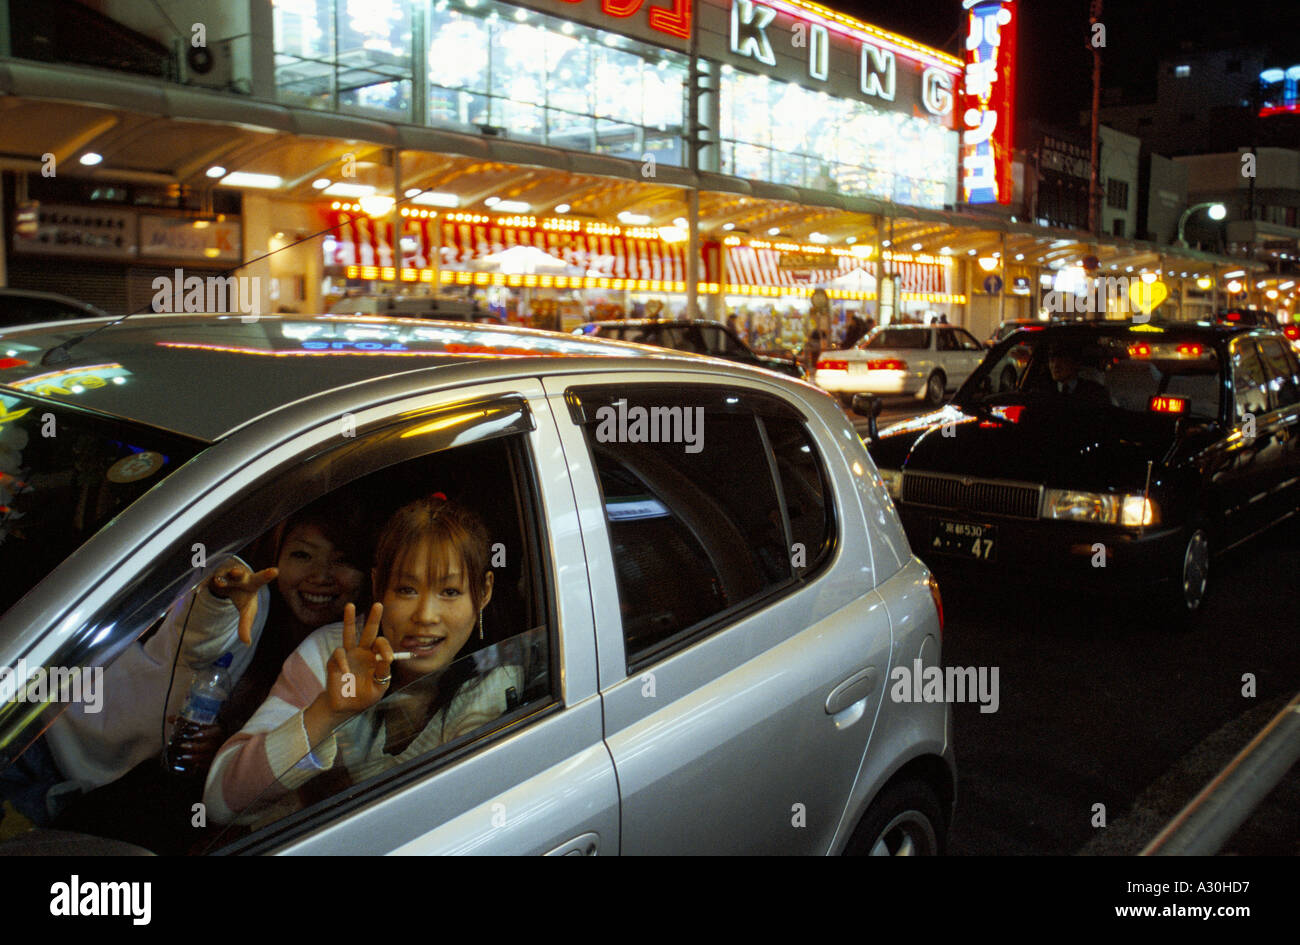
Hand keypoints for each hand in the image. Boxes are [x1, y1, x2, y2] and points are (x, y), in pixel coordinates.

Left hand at [166, 719, 225, 772]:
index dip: (206, 734)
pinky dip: (200, 765)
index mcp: (217, 730)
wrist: (217, 740)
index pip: (214, 732)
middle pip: (209, 745)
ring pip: (207, 756)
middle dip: (195, 747)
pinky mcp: (214, 760)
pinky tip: (193, 765)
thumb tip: (170, 718)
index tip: (195, 735)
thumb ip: (185, 721)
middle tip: (183, 746)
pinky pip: (208, 764)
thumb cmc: (207, 730)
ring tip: (183, 757)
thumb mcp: (200, 723)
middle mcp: (218, 741)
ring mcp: (217, 751)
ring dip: (195, 757)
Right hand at [207, 563, 277, 645]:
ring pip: (220, 575)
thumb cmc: (243, 596)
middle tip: (237, 572)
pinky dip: (202, 584)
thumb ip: (246, 625)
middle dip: (237, 573)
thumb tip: (247, 643)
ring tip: (218, 582)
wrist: (228, 582)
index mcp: (251, 582)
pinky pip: (205, 580)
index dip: (267, 575)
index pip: (261, 579)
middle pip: (238, 573)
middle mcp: (237, 575)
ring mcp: (223, 573)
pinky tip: (198, 589)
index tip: (275, 571)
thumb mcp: (246, 610)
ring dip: (219, 579)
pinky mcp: (209, 576)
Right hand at [323, 603, 393, 718]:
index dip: (386, 649)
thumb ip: (383, 673)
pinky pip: (339, 654)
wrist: (345, 707)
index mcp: (375, 657)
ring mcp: (348, 655)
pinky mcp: (335, 661)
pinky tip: (347, 672)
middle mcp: (362, 652)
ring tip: (351, 605)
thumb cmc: (364, 696)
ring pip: (349, 633)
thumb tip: (388, 659)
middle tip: (379, 605)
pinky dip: (343, 662)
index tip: (389, 659)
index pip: (381, 645)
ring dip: (349, 619)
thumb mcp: (379, 687)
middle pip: (368, 631)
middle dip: (373, 618)